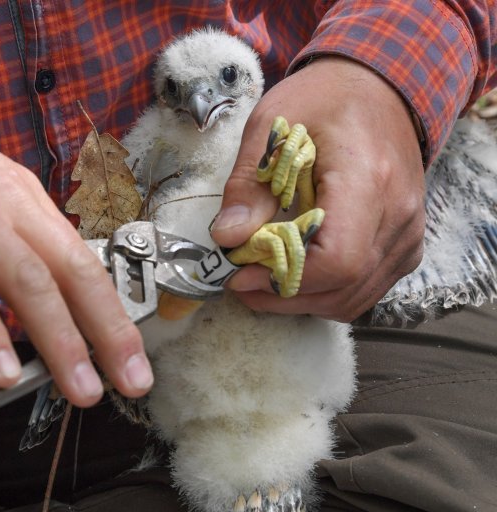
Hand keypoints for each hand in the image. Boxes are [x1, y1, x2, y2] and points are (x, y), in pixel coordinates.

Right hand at [0, 108, 150, 405]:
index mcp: (26, 199)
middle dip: (109, 331)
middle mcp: (10, 204)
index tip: (132, 355)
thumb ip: (12, 243)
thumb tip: (42, 299)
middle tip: (132, 379)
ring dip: (61, 341)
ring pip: (30, 282)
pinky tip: (3, 370)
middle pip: (74, 271)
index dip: (113, 311)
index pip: (83, 260)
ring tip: (82, 387)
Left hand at [210, 57, 425, 321]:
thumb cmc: (324, 99)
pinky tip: (293, 273)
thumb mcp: (271, 126)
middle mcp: (398, 213)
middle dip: (282, 293)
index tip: (240, 273)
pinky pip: (365, 290)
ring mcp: (408, 234)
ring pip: (353, 299)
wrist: (381, 88)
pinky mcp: (406, 245)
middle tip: (239, 280)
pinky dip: (325, 294)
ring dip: (300, 300)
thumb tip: (227, 238)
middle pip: (342, 287)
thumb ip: (248, 185)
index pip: (337, 258)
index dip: (283, 277)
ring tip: (260, 279)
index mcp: (368, 177)